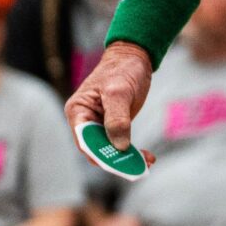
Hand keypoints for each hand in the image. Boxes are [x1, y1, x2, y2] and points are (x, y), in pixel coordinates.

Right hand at [65, 43, 156, 167]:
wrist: (134, 57)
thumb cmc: (122, 70)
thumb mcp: (119, 92)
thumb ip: (117, 119)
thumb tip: (119, 147)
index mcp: (78, 111)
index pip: (84, 141)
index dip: (100, 155)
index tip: (118, 163)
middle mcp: (84, 121)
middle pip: (96, 149)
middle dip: (116, 160)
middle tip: (138, 167)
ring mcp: (98, 125)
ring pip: (109, 150)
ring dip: (127, 159)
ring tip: (148, 162)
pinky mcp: (113, 126)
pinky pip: (119, 144)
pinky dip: (132, 152)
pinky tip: (148, 156)